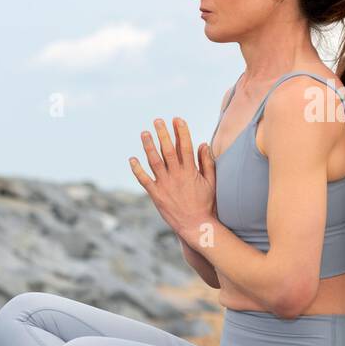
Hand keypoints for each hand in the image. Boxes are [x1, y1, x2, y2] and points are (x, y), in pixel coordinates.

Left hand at [128, 117, 217, 243]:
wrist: (196, 226)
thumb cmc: (207, 204)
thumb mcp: (212, 182)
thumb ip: (207, 163)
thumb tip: (203, 144)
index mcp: (190, 171)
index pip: (185, 147)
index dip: (181, 132)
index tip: (177, 119)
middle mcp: (176, 176)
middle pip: (168, 150)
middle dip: (163, 134)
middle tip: (158, 121)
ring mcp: (165, 185)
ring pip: (154, 161)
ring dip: (148, 146)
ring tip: (144, 133)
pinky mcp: (156, 195)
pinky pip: (144, 180)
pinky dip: (137, 169)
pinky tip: (132, 159)